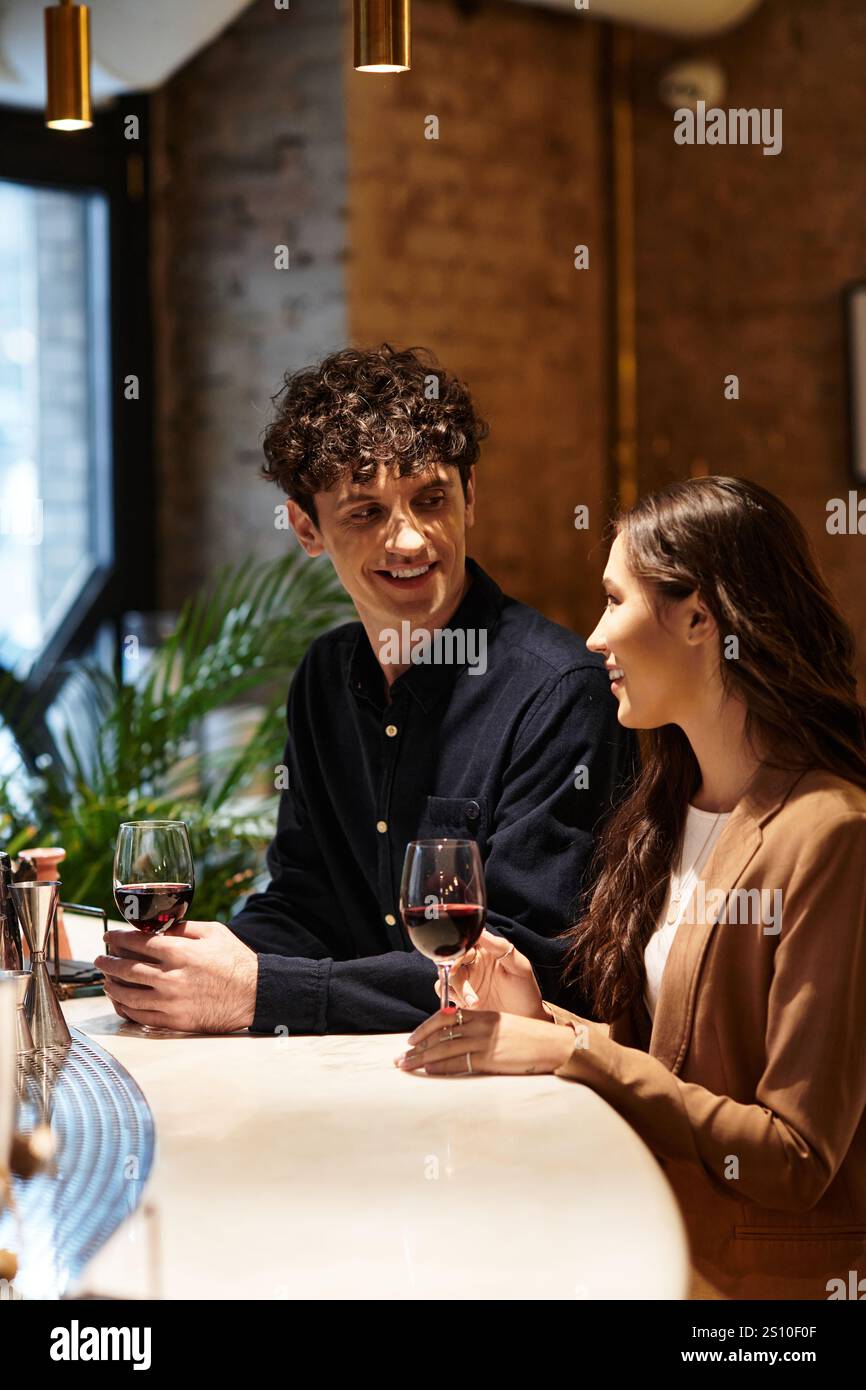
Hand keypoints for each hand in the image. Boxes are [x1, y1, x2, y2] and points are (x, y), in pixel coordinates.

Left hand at [95, 920, 258, 1033]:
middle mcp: (171, 978)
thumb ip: (182, 927)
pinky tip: (120, 1001)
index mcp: (179, 952)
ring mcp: (171, 1002)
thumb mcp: (213, 932)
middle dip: (108, 962)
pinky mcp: (174, 1021)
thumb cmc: (235, 960)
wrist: (255, 994)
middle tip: (100, 958)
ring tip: (106, 980)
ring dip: (111, 986)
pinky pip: (139, 1016)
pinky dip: (124, 1008)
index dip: (117, 938)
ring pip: (128, 995)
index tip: (108, 936)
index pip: (137, 943)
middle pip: (126, 969)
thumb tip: (156, 927)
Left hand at [396, 1007, 575, 1075]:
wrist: (554, 1046)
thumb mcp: (502, 1025)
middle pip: (439, 1035)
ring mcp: (484, 1042)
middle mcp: (480, 1026)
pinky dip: (441, 1067)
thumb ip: (480, 1028)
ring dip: (421, 1059)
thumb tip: (458, 1039)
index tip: (411, 1040)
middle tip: (400, 1058)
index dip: (424, 1029)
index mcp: (483, 1015)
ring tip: (407, 1067)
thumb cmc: (529, 1039)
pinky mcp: (489, 1058)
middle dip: (417, 1047)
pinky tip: (429, 1071)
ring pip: (443, 1049)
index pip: (444, 1018)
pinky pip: (458, 1063)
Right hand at [435, 929, 547, 1018]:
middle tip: (460, 980)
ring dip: (456, 988)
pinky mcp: (460, 997)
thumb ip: (501, 948)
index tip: (461, 956)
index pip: (465, 942)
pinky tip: (469, 1006)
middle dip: (453, 969)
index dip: (459, 948)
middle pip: (450, 958)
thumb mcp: (519, 967)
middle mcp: (472, 963)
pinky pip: (445, 992)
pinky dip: (451, 997)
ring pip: (446, 975)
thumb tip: (481, 931)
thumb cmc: (525, 991)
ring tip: (474, 1002)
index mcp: (485, 950)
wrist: (525, 1019)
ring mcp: (465, 980)